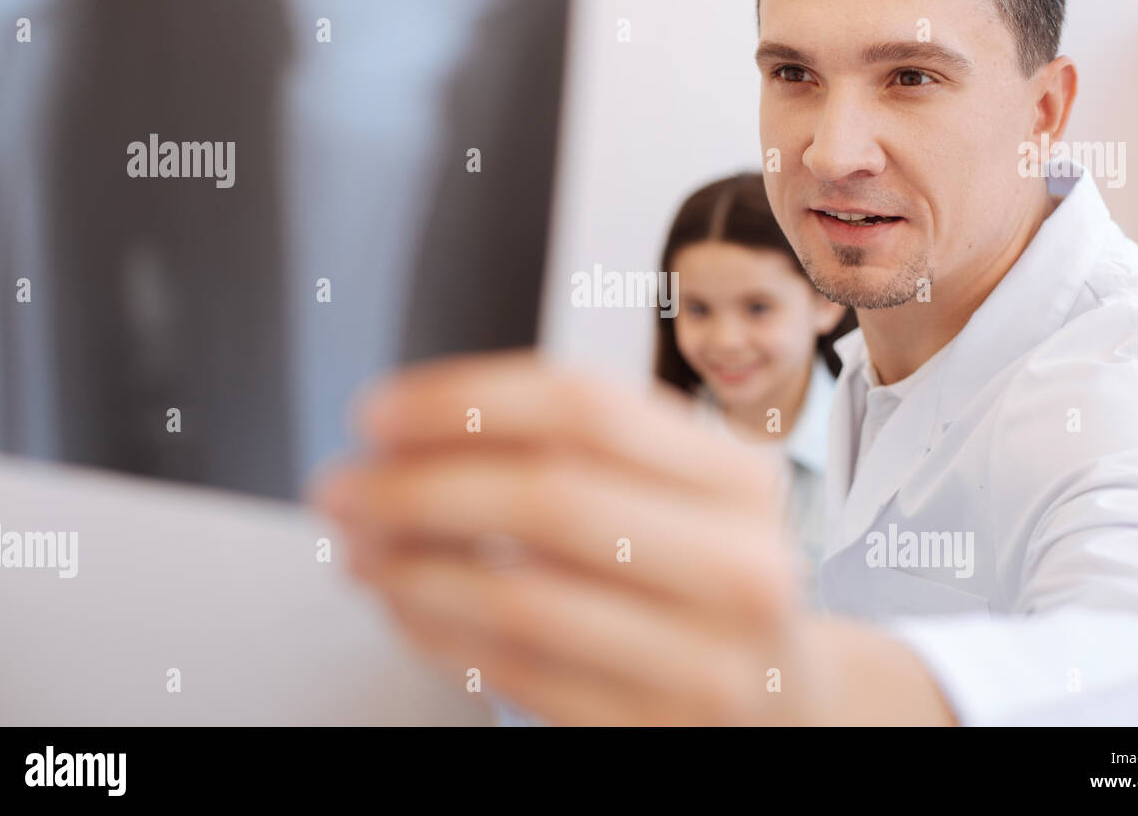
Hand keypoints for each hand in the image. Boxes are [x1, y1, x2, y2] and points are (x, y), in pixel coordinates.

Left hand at [312, 350, 954, 724]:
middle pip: (547, 497)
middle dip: (416, 486)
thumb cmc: (709, 583)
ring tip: (358, 547)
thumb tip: (414, 430)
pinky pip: (519, 677)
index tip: (380, 412)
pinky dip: (439, 634)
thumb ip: (581, 454)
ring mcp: (708, 664)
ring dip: (409, 567)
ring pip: (520, 598)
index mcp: (740, 480)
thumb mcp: (682, 498)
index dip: (463, 401)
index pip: (586, 408)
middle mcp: (740, 568)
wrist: (793, 704)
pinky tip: (407, 607)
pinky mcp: (658, 737)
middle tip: (343, 485)